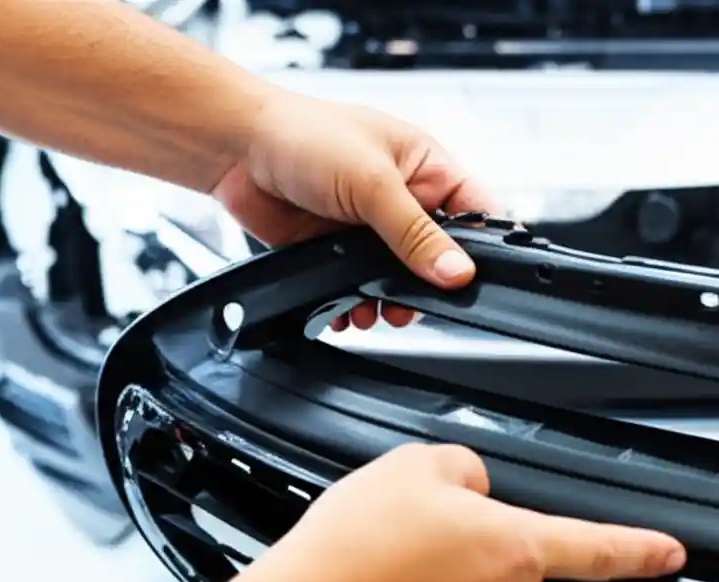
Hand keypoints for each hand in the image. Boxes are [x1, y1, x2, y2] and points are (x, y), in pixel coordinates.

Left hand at [212, 92, 496, 330]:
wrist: (235, 150)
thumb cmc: (302, 134)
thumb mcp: (372, 183)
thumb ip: (416, 233)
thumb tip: (456, 270)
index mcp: (426, 166)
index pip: (477, 211)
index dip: (482, 246)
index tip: (473, 278)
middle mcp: (403, 196)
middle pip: (438, 255)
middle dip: (428, 284)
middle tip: (417, 301)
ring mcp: (370, 225)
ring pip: (398, 276)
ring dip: (390, 298)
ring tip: (379, 308)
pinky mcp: (338, 247)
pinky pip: (359, 284)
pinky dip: (356, 302)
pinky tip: (349, 308)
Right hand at [237, 444, 686, 581]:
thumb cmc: (356, 548)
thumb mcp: (416, 465)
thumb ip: (466, 469)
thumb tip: (472, 491)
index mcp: (516, 549)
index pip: (600, 548)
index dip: (642, 549)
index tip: (672, 553)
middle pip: (507, 557)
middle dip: (471, 538)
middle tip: (415, 526)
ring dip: (439, 572)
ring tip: (387, 560)